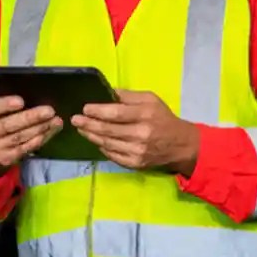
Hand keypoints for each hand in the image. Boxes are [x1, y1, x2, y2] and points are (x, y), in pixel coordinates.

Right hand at [0, 96, 62, 180]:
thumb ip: (5, 104)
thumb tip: (32, 96)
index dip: (5, 105)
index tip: (21, 101)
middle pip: (8, 125)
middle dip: (31, 117)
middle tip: (49, 111)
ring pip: (20, 137)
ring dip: (41, 128)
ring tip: (56, 120)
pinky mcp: (7, 158)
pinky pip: (26, 148)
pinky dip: (40, 139)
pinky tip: (50, 131)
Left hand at [71, 90, 199, 173]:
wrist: (180, 145)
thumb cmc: (163, 118)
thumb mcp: (150, 99)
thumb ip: (128, 96)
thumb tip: (107, 92)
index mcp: (145, 115)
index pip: (116, 113)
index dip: (98, 111)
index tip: (85, 108)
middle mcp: (141, 134)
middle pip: (107, 130)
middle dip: (88, 124)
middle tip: (75, 119)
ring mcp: (137, 152)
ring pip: (107, 144)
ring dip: (91, 136)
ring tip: (81, 129)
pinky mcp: (135, 164)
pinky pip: (112, 155)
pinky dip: (102, 147)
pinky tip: (96, 140)